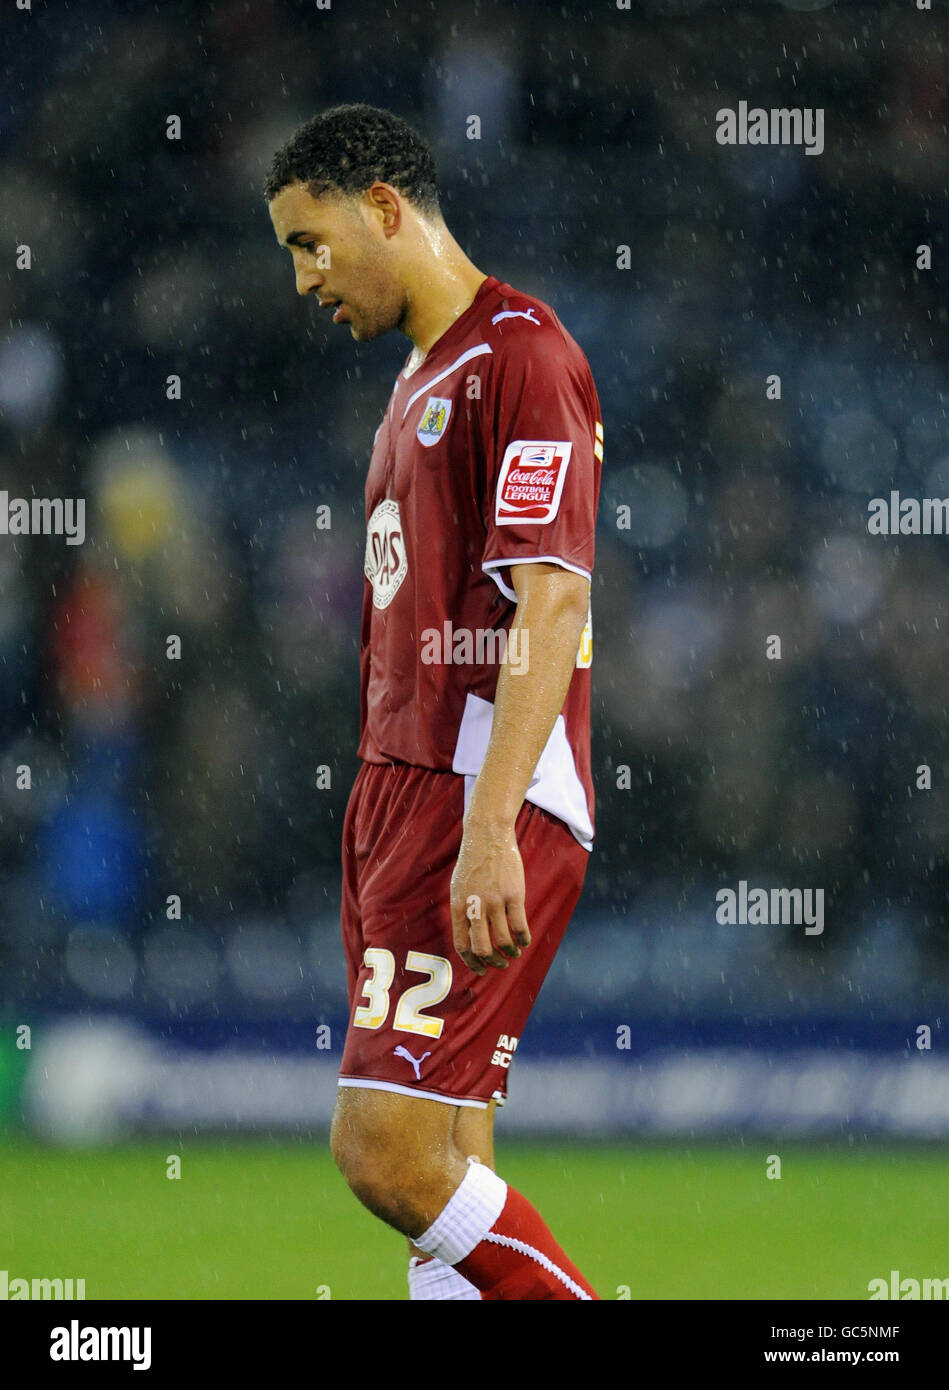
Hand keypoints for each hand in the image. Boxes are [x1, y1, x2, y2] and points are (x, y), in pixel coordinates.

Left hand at [450, 816, 530, 975]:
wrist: (488, 836)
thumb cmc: (473, 862)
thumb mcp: (458, 887)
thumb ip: (462, 911)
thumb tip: (468, 937)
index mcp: (459, 906)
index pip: (462, 944)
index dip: (472, 962)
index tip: (481, 969)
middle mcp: (476, 907)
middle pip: (482, 948)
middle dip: (492, 962)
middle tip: (500, 963)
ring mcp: (496, 901)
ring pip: (503, 940)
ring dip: (510, 952)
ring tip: (514, 953)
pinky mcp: (514, 895)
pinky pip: (520, 926)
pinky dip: (524, 939)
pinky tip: (525, 941)